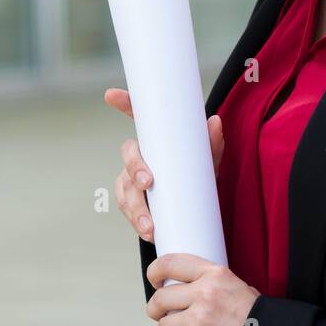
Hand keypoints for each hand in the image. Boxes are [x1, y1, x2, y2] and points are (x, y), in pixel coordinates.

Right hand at [106, 87, 224, 243]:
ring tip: (149, 224)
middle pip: (128, 153)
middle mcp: (141, 154)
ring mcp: (132, 178)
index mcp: (157, 138)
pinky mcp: (132, 200)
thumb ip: (211, 144)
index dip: (124, 102)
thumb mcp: (208, 162)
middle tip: (148, 182)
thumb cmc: (197, 177)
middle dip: (135, 167)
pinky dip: (136, 219)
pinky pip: (127, 207)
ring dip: (134, 204)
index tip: (111, 94)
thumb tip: (215, 122)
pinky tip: (148, 231)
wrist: (197, 213)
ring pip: (124, 186)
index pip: (138, 115)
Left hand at [146, 253, 259, 325]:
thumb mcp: (239, 287)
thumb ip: (216, 286)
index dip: (155, 271)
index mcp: (215, 274)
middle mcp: (205, 293)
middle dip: (154, 310)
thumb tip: (196, 287)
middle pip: (161, 298)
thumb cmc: (258, 317)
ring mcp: (200, 317)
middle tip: (157, 315)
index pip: (172, 263)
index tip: (153, 279)